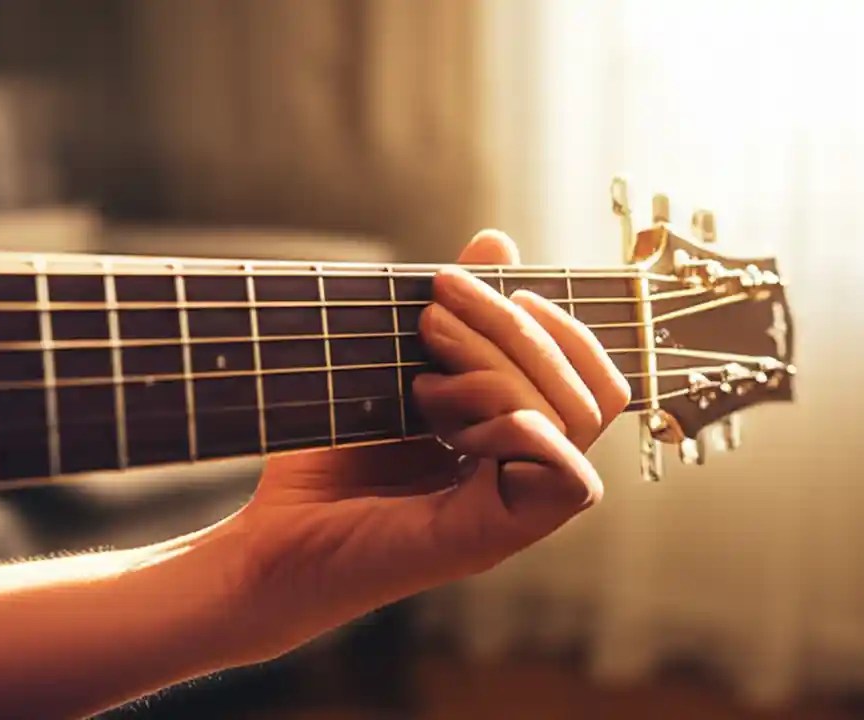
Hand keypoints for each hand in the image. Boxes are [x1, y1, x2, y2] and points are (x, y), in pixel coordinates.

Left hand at [206, 230, 630, 664]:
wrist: (264, 545)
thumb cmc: (325, 465)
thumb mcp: (396, 371)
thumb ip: (455, 317)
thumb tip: (497, 241)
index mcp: (518, 445)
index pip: (599, 386)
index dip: (563, 328)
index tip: (496, 287)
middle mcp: (526, 481)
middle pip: (588, 396)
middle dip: (516, 332)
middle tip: (434, 314)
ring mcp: (511, 516)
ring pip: (569, 425)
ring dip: (496, 372)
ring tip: (419, 365)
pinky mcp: (482, 542)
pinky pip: (560, 483)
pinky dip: (516, 426)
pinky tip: (444, 412)